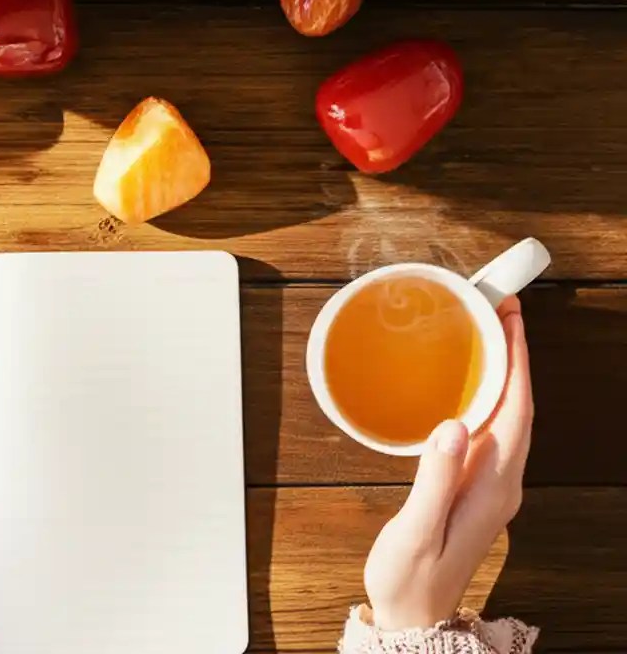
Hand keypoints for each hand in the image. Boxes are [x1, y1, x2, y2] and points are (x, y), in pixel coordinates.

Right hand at [363, 296, 532, 629]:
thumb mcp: (417, 531)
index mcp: (492, 488)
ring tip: (487, 335)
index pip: (516, 411)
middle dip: (513, 356)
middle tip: (497, 310)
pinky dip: (485, 397)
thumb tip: (451, 427)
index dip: (516, 362)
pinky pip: (489, 430)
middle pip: (518, 406)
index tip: (509, 319)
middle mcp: (499, 482)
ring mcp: (489, 485)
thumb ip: (434, 479)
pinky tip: (468, 385)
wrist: (413, 617)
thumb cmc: (410, 579)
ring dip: (502, 374)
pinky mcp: (473, 487)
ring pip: (506, 416)